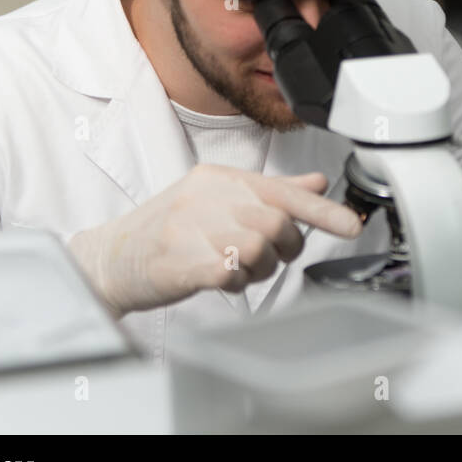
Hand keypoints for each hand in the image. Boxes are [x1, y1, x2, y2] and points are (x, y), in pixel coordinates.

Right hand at [67, 164, 362, 316]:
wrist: (109, 259)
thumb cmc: (167, 230)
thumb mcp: (217, 199)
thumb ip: (271, 190)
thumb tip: (317, 180)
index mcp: (219, 179)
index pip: (283, 190)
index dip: (323, 210)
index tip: (352, 225)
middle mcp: (207, 198)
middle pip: (278, 222)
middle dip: (284, 248)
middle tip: (267, 257)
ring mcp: (192, 229)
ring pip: (260, 249)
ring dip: (259, 268)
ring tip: (237, 268)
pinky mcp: (181, 263)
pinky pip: (233, 274)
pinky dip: (235, 282)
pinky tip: (220, 278)